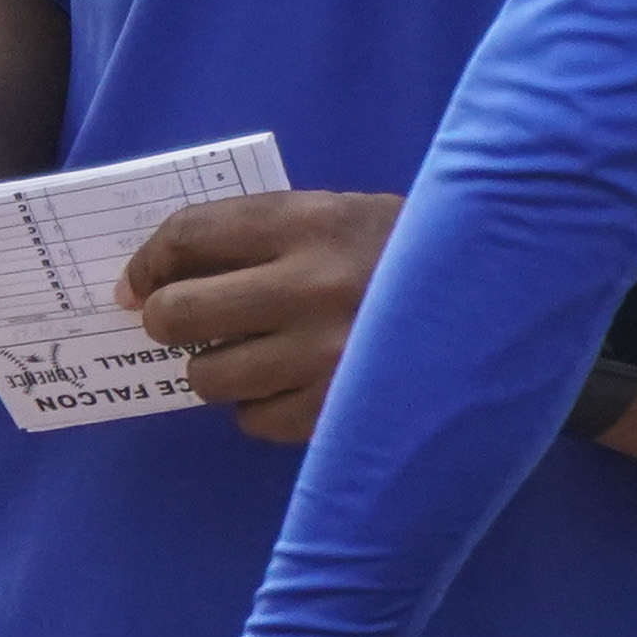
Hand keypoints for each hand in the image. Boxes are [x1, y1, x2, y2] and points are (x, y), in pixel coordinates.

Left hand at [115, 191, 401, 441]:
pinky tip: (290, 386)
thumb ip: (266, 237)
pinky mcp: (339, 414)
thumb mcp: (341, 216)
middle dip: (166, 320)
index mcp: (311, 222)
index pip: (192, 234)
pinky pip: (254, 421)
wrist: (501, 301)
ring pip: (209, 376)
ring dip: (214, 368)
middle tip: (179, 324)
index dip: (149, 260)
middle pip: (180, 313)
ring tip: (247, 355)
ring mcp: (325, 357)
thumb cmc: (407, 254)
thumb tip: (170, 272)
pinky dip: (259, 407)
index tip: (135, 283)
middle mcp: (311, 287)